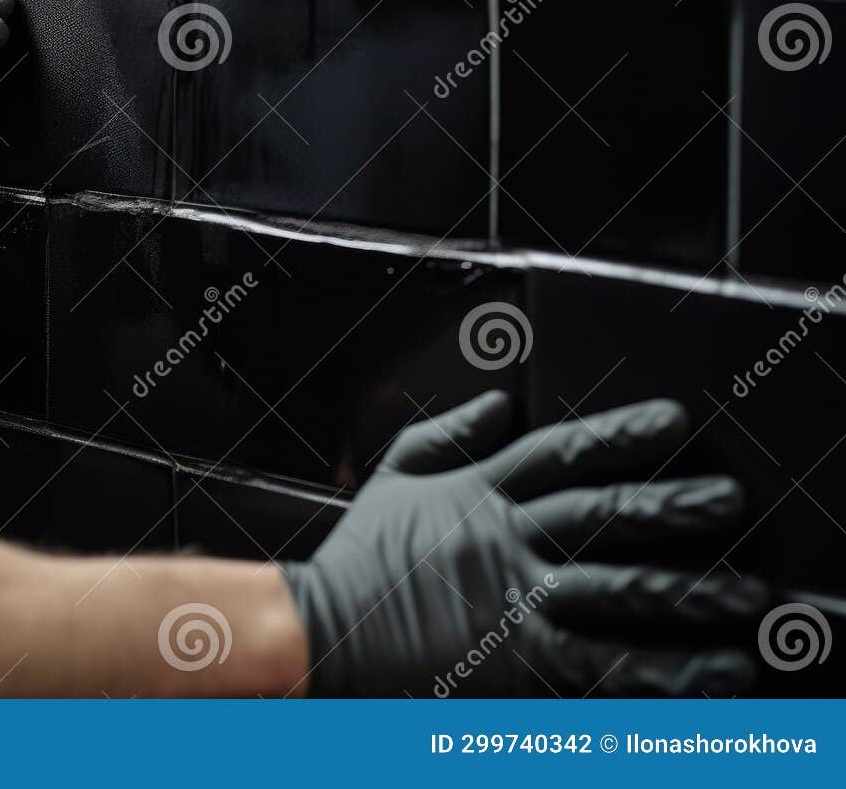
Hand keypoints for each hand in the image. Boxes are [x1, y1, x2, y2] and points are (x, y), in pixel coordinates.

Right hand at [282, 392, 767, 696]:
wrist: (323, 633)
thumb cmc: (355, 561)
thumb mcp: (391, 479)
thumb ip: (446, 434)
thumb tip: (500, 397)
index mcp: (478, 492)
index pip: (561, 452)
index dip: (620, 433)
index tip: (674, 420)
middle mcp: (508, 541)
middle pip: (605, 515)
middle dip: (672, 506)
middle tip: (731, 499)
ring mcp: (519, 603)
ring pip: (620, 590)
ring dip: (690, 592)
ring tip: (748, 596)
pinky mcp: (523, 662)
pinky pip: (609, 666)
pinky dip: (668, 673)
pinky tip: (714, 675)